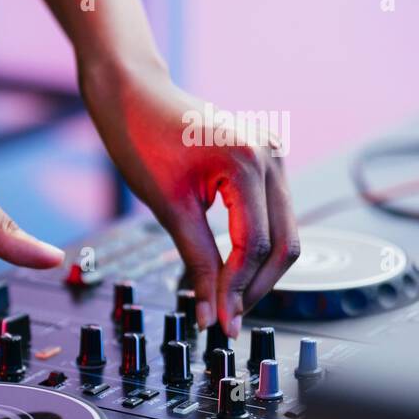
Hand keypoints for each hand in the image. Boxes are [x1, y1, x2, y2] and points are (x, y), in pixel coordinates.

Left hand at [80, 58, 298, 337]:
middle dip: (255, 287)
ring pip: (284, 231)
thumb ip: (195, 261)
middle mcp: (272, 155)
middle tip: (227, 320)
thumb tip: (209, 312)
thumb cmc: (141, 139)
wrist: (133, 95)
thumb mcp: (167, 208)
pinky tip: (231, 271)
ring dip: (258, 270)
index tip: (220, 323)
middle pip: (284, 242)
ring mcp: (274, 154)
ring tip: (227, 301)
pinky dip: (255, 246)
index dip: (237, 289)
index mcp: (248, 161)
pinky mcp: (266, 160)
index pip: (255, 244)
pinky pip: (272, 214)